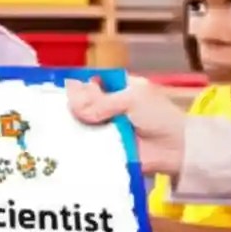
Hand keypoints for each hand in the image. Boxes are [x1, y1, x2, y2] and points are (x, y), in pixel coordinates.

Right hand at [67, 77, 186, 174]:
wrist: (174, 149)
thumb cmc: (157, 116)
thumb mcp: (131, 100)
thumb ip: (101, 102)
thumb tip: (73, 105)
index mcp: (116, 87)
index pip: (89, 82)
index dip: (76, 85)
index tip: (60, 89)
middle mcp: (106, 106)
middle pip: (80, 103)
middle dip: (70, 106)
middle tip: (59, 110)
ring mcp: (103, 127)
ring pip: (80, 123)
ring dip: (70, 125)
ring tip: (56, 127)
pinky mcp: (103, 147)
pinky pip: (85, 143)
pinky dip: (77, 143)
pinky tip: (63, 141)